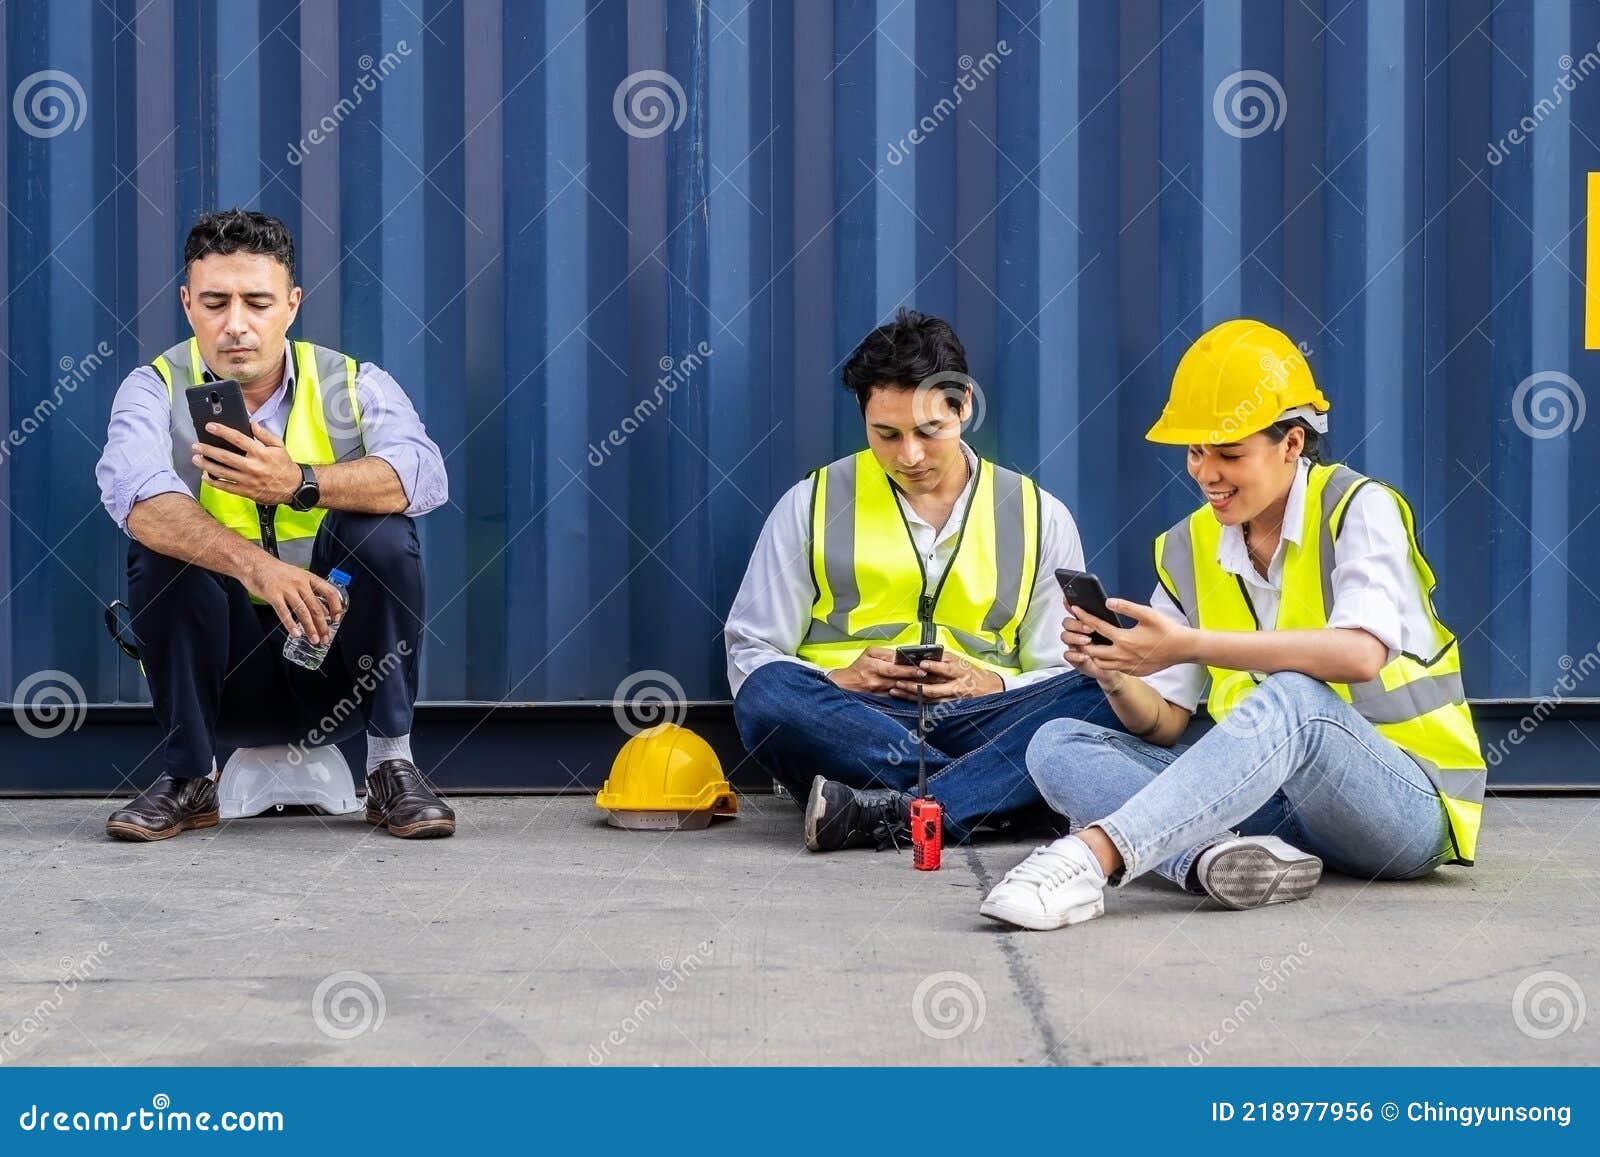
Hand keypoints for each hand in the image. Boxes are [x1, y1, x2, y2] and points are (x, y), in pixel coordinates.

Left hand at [194, 422, 301, 504]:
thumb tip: (252, 424)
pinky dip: (214, 482)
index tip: (210, 427)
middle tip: (196, 446)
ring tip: (196, 459)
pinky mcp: (246, 491)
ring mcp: (248, 480)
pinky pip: (226, 487)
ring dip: (207, 465)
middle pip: (225, 456)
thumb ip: (265, 434)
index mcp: (260, 453)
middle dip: (208, 450)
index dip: (222, 431)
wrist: (294, 488)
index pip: (237, 439)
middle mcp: (253, 466)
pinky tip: (205, 476)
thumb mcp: (279, 446)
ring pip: (222, 472)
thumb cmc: (285, 466)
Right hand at [244, 555, 344, 644]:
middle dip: (323, 626)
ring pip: (303, 612)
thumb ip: (312, 592)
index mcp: (309, 578)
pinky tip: (296, 633)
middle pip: (316, 607)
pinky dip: (290, 625)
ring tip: (314, 639)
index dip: (336, 606)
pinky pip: (284, 612)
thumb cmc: (277, 572)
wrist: (255, 563)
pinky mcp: (273, 595)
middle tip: (325, 638)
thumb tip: (325, 610)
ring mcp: (287, 589)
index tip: (337, 618)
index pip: (329, 592)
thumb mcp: (299, 577)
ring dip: (310, 628)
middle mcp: (300, 584)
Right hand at [826, 647, 925, 694]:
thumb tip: (900, 655)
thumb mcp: (869, 653)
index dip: (908, 669)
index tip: (921, 669)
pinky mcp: (881, 699)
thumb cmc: (858, 667)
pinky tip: (918, 693)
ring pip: (900, 690)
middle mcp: (876, 680)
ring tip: (928, 685)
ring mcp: (879, 691)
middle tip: (930, 677)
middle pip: (899, 680)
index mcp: (873, 666)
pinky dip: (908, 695)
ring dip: (914, 688)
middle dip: (915, 679)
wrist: (845, 684)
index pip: (893, 668)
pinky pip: (896, 697)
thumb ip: (885, 653)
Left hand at [888, 655, 1003, 700]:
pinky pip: (930, 705)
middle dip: (915, 686)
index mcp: (960, 671)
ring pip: (929, 699)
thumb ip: (943, 658)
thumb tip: (924, 655)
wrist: (988, 688)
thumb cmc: (971, 671)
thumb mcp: (960, 661)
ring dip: (911, 695)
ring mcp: (952, 699)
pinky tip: (904, 698)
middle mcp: (955, 686)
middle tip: (899, 682)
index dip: (934, 667)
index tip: (921, 664)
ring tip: (896, 690)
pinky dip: (916, 702)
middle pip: (933, 688)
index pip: (946, 669)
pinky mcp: (949, 707)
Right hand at [1060, 601, 1116, 683]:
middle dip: (1076, 624)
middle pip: (1067, 623)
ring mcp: (1075, 644)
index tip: (1073, 604)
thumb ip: (1114, 615)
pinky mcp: (1075, 658)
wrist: (1119, 665)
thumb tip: (1111, 603)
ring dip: (1075, 637)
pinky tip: (1085, 655)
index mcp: (1087, 621)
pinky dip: (1075, 655)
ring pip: (1065, 637)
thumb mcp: (1118, 627)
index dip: (1069, 604)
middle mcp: (1078, 631)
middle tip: (1089, 627)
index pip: (1074, 610)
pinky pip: (1067, 655)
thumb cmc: (1117, 645)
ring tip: (1088, 640)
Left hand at [1064, 598, 1193, 678]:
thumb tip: (1108, 602)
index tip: (1075, 610)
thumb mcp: (1147, 614)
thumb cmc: (1166, 629)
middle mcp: (1122, 655)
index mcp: (1124, 639)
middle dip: (1082, 641)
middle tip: (1079, 632)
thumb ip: (1126, 607)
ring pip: (1100, 663)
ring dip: (1093, 654)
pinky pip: (1114, 669)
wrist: (1183, 648)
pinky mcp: (1134, 672)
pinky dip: (1106, 662)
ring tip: (1092, 644)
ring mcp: (1128, 666)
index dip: (1084, 617)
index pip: (1097, 627)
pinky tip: (1109, 653)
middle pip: (1092, 651)